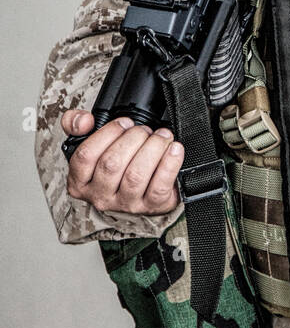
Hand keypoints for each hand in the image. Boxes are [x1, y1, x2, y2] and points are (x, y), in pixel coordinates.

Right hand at [61, 109, 183, 215]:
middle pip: (112, 164)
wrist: (140, 194)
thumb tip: (83, 121)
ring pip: (136, 175)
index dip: (107, 133)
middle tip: (144, 130)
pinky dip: (169, 164)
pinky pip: (160, 186)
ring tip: (161, 136)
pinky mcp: (152, 206)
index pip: (86, 155)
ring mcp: (127, 204)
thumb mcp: (92, 144)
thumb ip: (76, 125)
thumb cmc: (116, 166)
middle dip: (133, 138)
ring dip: (152, 148)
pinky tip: (174, 149)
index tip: (124, 122)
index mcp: (80, 181)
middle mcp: (101, 196)